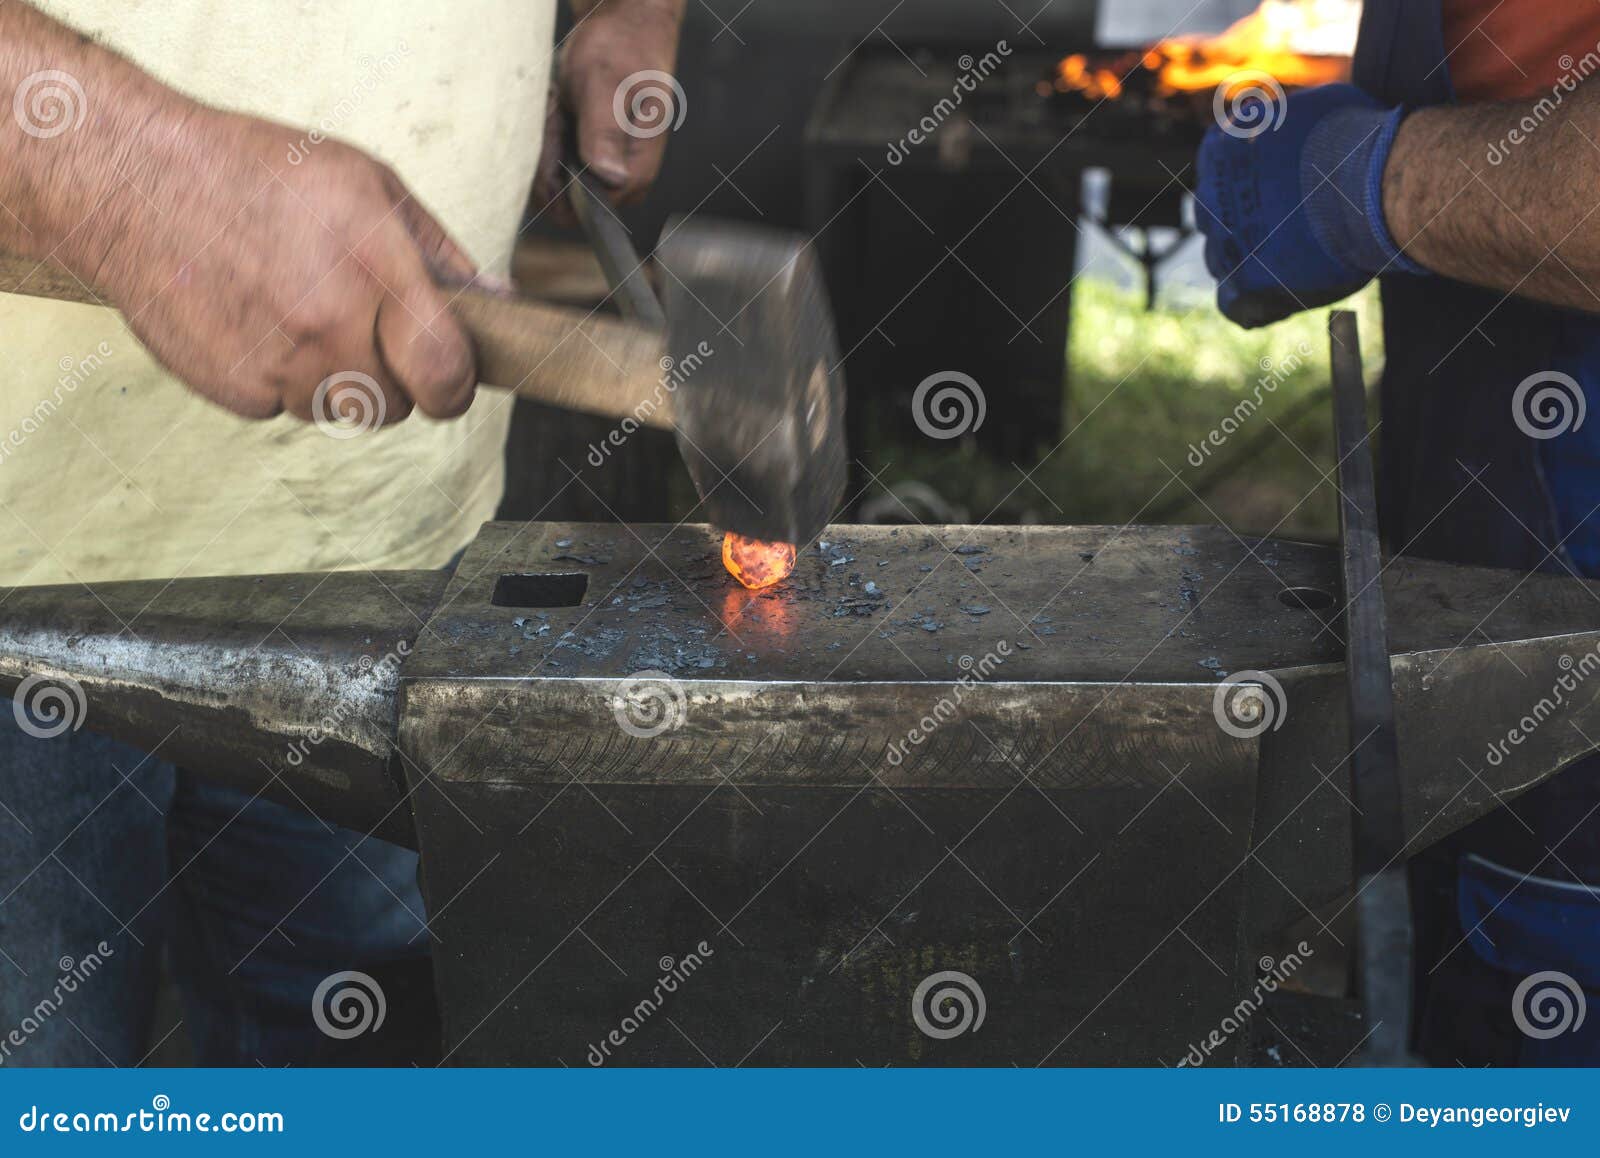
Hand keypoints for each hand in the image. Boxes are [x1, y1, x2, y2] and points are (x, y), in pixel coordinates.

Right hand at [78, 105, 478, 423]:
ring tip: (298, 311)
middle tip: (362, 325)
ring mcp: (279, 362)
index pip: (444, 372)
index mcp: (375, 268)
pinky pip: (284, 406)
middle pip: (395, 405)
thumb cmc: (260, 173)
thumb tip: (497, 301)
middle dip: (392, 378)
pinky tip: (256, 320)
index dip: (456, 386)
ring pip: (340, 410)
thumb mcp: (367, 183)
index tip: (451, 378)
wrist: (135, 181)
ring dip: (335, 379)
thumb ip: (437, 251)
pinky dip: (281, 378)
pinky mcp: (234, 388)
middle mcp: (329, 322)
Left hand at [532, 0, 685, 222]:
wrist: (624, 25)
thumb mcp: (607, 85)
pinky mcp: (589, 157)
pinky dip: (547, 135)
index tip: (562, 131)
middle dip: (551, 155)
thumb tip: (610, 177)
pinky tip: (560, 108)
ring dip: (547, 141)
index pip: (589, 208)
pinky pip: (553, 163)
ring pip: (555, 181)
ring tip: (564, 104)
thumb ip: (605, 133)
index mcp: (636, 171)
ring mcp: (604, 169)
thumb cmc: (623, 49)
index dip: (562, 179)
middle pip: (567, 199)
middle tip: (563, 108)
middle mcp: (622, 178)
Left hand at [1195, 82, 1422, 328]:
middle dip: (1248, 223)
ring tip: (1299, 259)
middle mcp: (1211, 197)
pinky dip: (1255, 302)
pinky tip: (1283, 294)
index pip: (1222, 173)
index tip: (1285, 194)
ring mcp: (1224, 244)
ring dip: (1252, 261)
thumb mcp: (1311, 107)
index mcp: (1220, 149)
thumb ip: (1281, 121)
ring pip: (1224, 261)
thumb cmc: (1356, 139)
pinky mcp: (1244, 284)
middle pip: (1218, 219)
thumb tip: (1271, 122)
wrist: (1374, 184)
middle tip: (1292, 228)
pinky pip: (1234, 304)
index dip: (1254, 185)